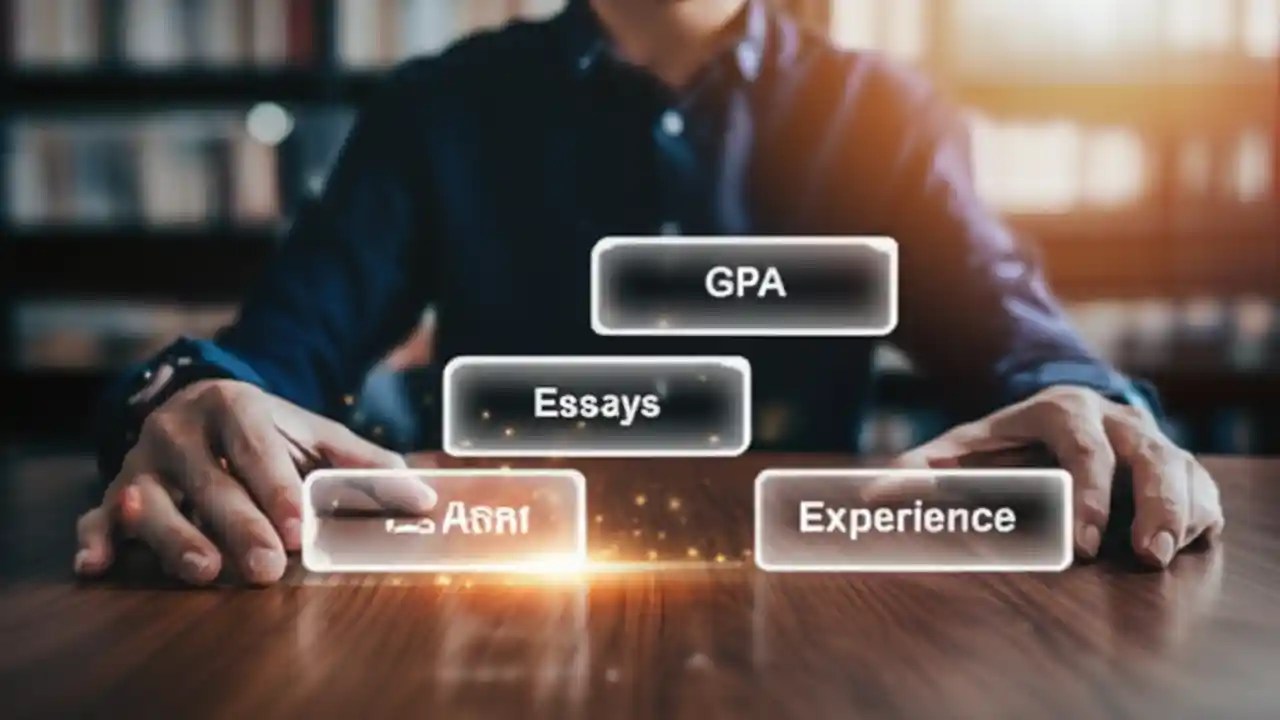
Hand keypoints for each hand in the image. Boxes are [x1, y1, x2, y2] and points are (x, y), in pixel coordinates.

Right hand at [74, 380, 430, 584]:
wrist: (197, 407)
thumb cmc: (265, 432)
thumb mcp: (312, 435)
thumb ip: (361, 463)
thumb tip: (422, 494)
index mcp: (232, 405)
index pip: (254, 446)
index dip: (274, 486)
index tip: (296, 527)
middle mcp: (179, 430)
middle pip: (207, 482)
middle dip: (237, 526)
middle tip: (264, 567)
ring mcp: (141, 464)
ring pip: (150, 503)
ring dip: (173, 539)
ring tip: (203, 571)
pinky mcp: (113, 493)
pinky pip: (95, 517)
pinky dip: (95, 541)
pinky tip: (97, 566)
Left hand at [892, 385, 1223, 568]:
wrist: (1064, 411)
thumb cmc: (1009, 442)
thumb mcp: (966, 446)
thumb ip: (923, 468)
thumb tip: (871, 496)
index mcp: (1063, 409)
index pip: (1081, 446)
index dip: (1086, 492)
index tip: (1080, 540)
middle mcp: (1116, 420)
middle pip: (1146, 455)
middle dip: (1147, 505)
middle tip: (1141, 554)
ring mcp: (1154, 442)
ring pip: (1184, 470)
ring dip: (1180, 514)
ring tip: (1163, 555)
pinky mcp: (1180, 468)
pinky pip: (1204, 491)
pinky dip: (1201, 517)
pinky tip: (1187, 544)